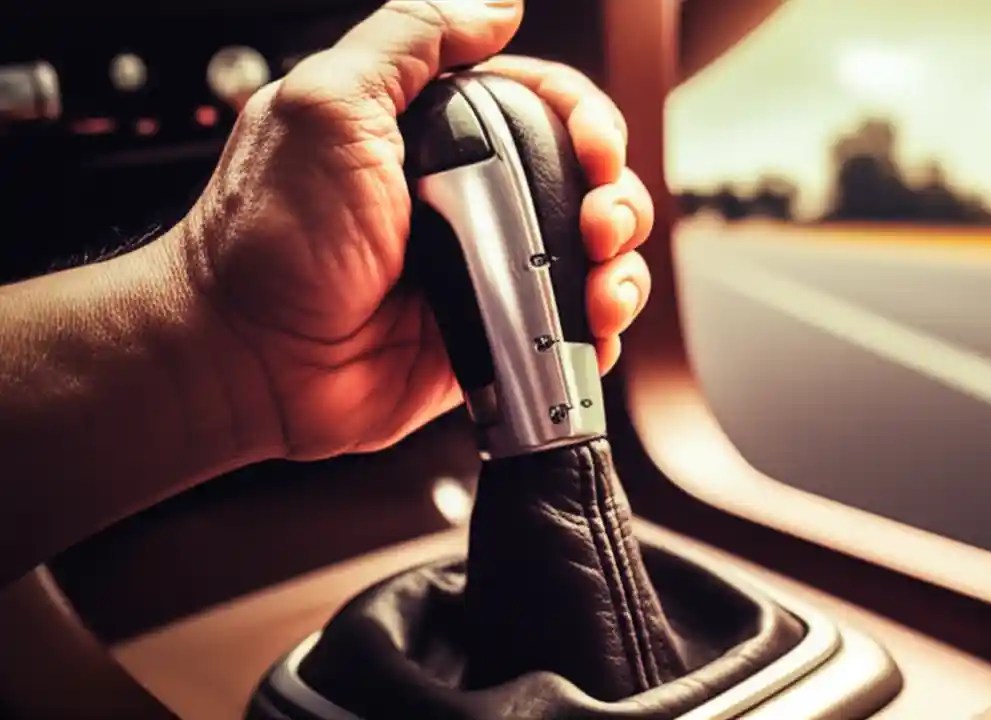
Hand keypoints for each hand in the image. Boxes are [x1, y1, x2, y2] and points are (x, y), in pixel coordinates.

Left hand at [173, 1, 653, 460]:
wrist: (247, 358)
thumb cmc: (270, 236)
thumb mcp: (329, 103)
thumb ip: (411, 40)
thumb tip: (496, 4)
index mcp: (437, 132)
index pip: (545, 105)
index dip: (586, 119)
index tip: (591, 147)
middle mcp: (470, 196)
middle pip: (586, 180)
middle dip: (614, 197)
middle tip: (595, 226)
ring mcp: (488, 268)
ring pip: (592, 255)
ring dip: (620, 266)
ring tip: (599, 287)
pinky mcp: (495, 333)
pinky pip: (572, 327)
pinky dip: (599, 328)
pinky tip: (591, 327)